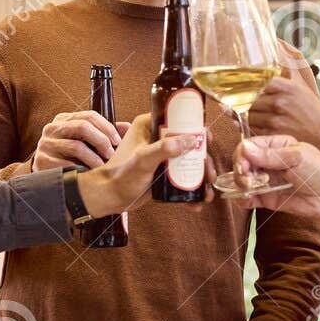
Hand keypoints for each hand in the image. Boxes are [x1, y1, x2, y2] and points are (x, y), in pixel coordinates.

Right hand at [32, 110, 126, 169]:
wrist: (47, 177)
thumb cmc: (71, 157)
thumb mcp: (86, 142)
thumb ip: (105, 133)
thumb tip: (127, 127)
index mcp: (64, 119)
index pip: (89, 116)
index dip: (107, 128)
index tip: (118, 142)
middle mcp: (52, 128)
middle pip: (82, 127)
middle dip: (102, 141)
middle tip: (112, 155)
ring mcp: (45, 144)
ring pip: (76, 146)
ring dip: (95, 159)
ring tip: (103, 167)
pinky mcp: (41, 160)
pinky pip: (66, 164)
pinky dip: (81, 170)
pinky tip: (88, 175)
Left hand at [75, 113, 205, 216]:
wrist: (109, 197)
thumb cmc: (120, 175)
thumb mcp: (143, 159)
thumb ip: (164, 148)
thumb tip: (191, 139)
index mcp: (149, 126)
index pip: (177, 118)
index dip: (195, 127)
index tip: (207, 139)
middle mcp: (156, 138)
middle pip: (188, 142)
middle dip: (202, 158)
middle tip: (209, 172)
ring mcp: (161, 156)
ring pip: (188, 161)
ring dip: (200, 175)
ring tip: (207, 191)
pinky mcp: (162, 173)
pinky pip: (181, 177)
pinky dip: (190, 188)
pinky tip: (197, 202)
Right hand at [233, 135, 319, 221]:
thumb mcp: (297, 158)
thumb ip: (270, 155)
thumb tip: (245, 148)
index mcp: (276, 145)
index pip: (249, 146)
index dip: (242, 155)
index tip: (245, 166)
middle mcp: (268, 161)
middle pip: (242, 162)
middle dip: (240, 171)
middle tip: (248, 180)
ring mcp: (267, 180)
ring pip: (241, 180)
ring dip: (241, 185)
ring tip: (250, 190)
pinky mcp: (267, 198)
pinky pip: (248, 197)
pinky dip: (243, 199)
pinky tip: (248, 199)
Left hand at [249, 42, 319, 159]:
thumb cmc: (310, 108)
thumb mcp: (300, 84)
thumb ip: (287, 65)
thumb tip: (276, 42)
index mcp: (285, 87)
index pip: (254, 81)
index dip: (244, 83)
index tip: (239, 84)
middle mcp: (279, 102)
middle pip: (247, 98)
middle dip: (242, 99)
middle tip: (239, 99)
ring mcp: (275, 120)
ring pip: (247, 114)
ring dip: (245, 114)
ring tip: (250, 112)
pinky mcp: (272, 134)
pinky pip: (251, 128)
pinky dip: (249, 126)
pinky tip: (255, 123)